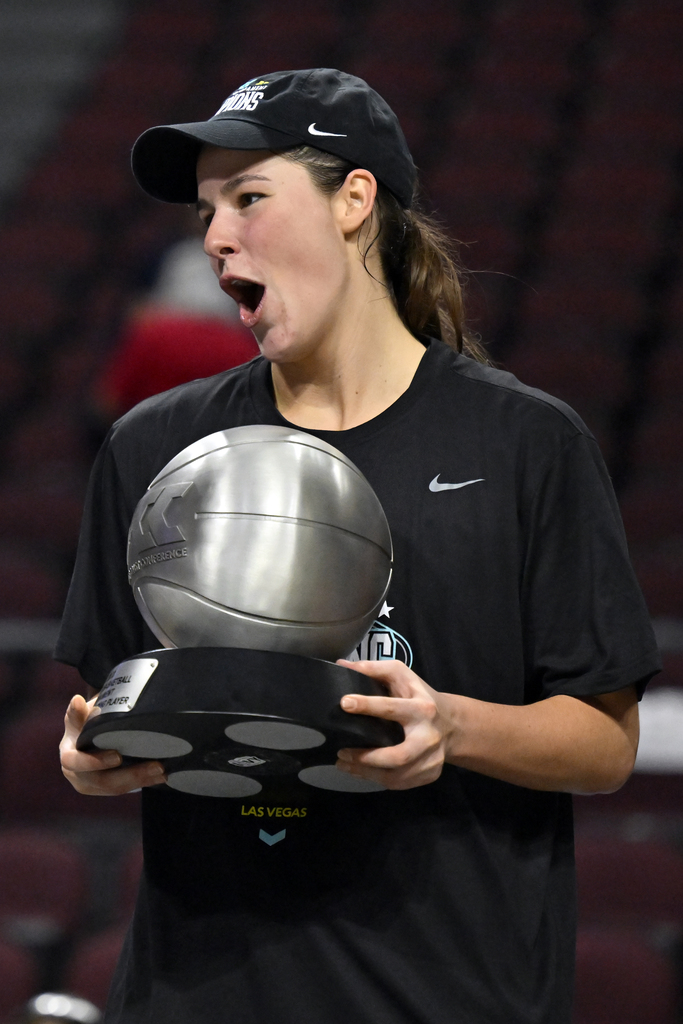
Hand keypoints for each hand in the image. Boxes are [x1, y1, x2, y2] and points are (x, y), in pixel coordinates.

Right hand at [60, 694, 166, 794]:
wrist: (88, 736)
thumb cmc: (83, 723)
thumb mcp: (79, 715)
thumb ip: (77, 712)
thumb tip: (77, 701)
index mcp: (68, 757)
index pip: (77, 763)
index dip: (96, 762)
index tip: (118, 756)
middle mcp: (78, 776)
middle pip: (103, 781)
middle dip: (131, 775)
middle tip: (156, 766)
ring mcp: (93, 785)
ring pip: (117, 788)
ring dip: (142, 780)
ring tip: (162, 771)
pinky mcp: (107, 789)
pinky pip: (125, 788)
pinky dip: (144, 782)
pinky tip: (161, 776)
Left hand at [335, 659, 451, 789]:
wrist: (451, 724)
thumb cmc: (419, 696)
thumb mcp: (402, 675)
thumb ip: (374, 669)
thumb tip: (342, 666)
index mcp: (422, 709)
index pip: (392, 708)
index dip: (368, 705)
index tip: (344, 703)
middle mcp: (428, 737)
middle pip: (398, 756)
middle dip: (367, 757)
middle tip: (342, 751)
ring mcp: (431, 760)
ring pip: (396, 776)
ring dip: (365, 773)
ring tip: (343, 763)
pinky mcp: (429, 775)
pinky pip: (399, 784)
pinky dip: (375, 779)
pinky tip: (359, 772)